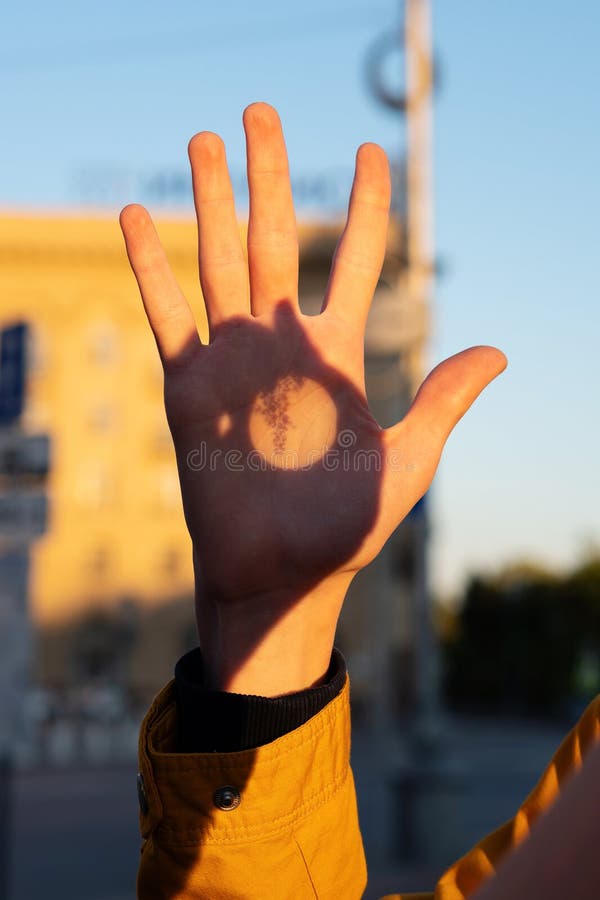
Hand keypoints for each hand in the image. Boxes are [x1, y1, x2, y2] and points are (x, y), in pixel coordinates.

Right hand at [120, 103, 505, 694]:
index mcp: (334, 354)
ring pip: (215, 262)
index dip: (362, 205)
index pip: (350, 259)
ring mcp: (230, 361)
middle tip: (260, 111)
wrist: (282, 575)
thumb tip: (499, 351)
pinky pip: (165, 316)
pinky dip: (148, 268)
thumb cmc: (346, 529)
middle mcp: (279, 345)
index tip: (369, 149)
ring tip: (203, 141)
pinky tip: (134, 218)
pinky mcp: (187, 387)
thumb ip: (444, 402)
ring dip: (208, 202)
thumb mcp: (408, 460)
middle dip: (268, 176)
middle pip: (272, 241)